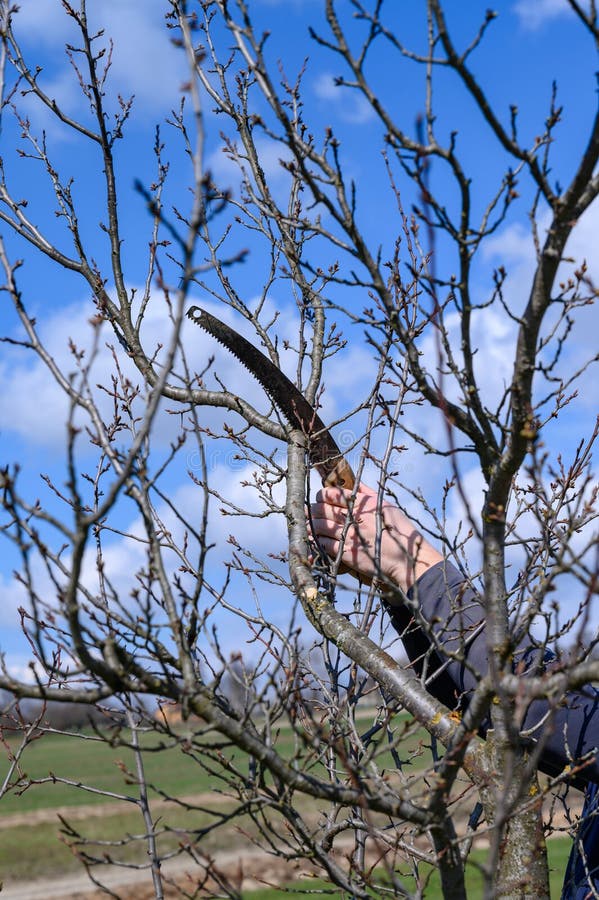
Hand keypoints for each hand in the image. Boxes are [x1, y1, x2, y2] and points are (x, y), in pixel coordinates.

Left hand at [309, 482, 441, 596]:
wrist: (405, 560)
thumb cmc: (401, 532)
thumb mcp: (387, 506)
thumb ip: (368, 494)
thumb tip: (355, 483)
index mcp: (362, 503)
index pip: (332, 493)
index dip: (322, 495)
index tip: (320, 498)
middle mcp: (353, 517)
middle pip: (321, 508)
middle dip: (312, 509)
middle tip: (309, 511)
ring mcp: (347, 535)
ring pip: (319, 526)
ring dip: (311, 525)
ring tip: (308, 525)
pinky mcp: (345, 552)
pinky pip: (323, 543)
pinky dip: (316, 541)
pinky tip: (315, 540)